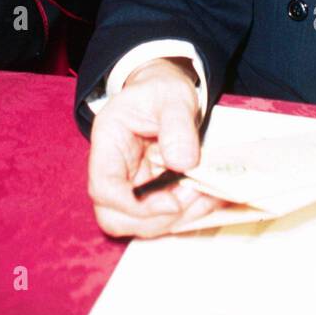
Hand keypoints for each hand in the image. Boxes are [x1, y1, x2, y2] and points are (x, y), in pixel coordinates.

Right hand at [88, 57, 223, 237]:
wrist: (166, 92)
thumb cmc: (162, 89)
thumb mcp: (172, 95)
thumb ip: (177, 125)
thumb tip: (183, 163)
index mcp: (108, 142)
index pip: (104, 188)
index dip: (135, 206)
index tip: (172, 201)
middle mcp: (113, 170)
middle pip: (114, 217)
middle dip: (155, 219)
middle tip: (193, 196)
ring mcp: (131, 185)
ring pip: (138, 224)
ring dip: (176, 220)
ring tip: (207, 195)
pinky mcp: (150, 193)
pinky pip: (163, 217)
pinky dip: (189, 215)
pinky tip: (211, 198)